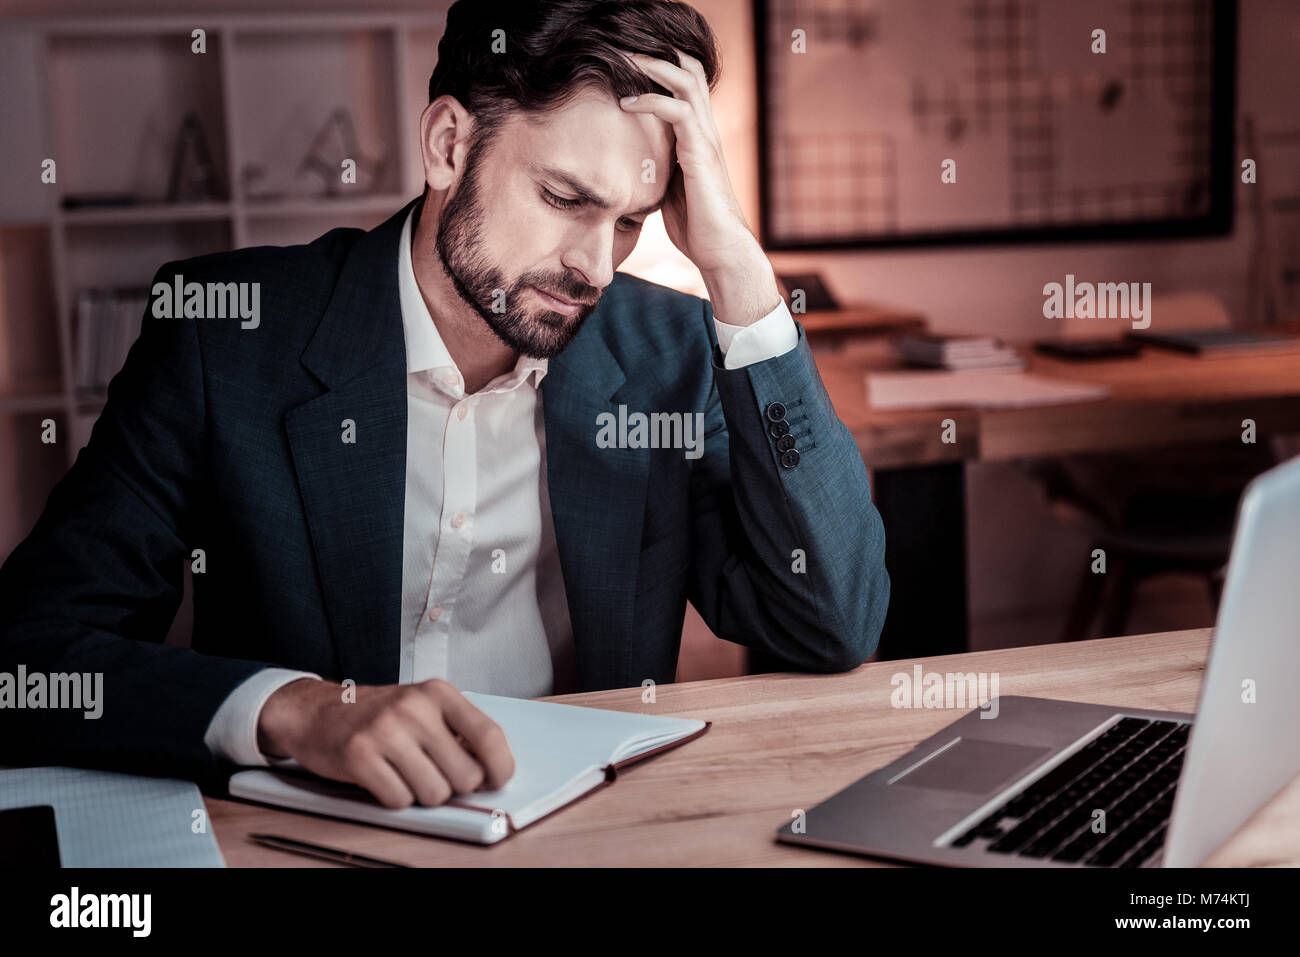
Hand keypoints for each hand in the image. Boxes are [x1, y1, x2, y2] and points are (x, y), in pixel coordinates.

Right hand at [257, 677, 514, 808]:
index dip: (500, 767)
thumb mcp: (423, 706)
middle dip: (455, 786)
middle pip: (466, 776)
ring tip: (406, 773)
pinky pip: (399, 800)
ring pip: (435, 794)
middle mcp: (414, 708)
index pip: (489, 736)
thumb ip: (458, 731)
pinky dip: (395, 798)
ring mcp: (385, 731)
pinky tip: (384, 778)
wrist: (317, 711)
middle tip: (435, 774)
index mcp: (438, 693)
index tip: (495, 779)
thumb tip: (491, 770)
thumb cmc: (378, 714)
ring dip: (423, 794)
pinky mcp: (359, 756)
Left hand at [618, 49, 779, 324]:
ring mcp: (706, 139)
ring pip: (687, 81)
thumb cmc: (696, 227)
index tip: (630, 59)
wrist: (721, 251)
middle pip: (691, 70)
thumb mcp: (670, 189)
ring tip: (624, 58)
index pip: (687, 84)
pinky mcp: (700, 154)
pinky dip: (650, 100)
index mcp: (699, 136)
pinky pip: (678, 112)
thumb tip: (634, 161)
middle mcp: (706, 130)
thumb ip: (660, 167)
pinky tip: (626, 101)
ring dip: (653, 65)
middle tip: (624, 47)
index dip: (664, 65)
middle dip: (658, 53)